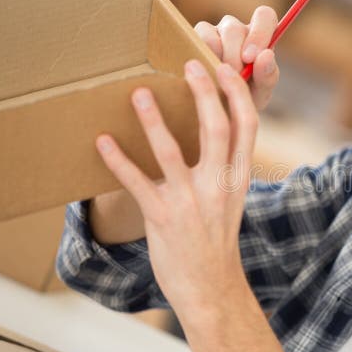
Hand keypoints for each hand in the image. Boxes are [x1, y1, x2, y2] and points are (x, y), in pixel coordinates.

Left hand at [86, 6, 279, 245]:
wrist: (211, 286)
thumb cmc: (218, 239)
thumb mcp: (232, 199)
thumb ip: (226, 165)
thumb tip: (215, 127)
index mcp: (239, 178)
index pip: (247, 126)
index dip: (238, 94)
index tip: (226, 69)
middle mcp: (219, 185)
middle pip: (216, 128)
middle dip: (204, 92)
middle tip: (189, 64)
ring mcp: (191, 202)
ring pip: (172, 151)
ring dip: (153, 120)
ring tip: (139, 93)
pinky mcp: (163, 218)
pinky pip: (138, 182)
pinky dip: (119, 160)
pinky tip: (103, 141)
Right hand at [194, 6, 278, 109]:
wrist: (222, 110)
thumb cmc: (247, 97)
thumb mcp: (261, 91)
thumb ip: (268, 75)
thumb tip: (266, 55)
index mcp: (259, 35)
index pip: (264, 16)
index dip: (258, 33)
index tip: (250, 58)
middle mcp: (237, 29)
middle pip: (234, 29)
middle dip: (233, 57)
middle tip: (233, 78)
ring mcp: (215, 31)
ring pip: (213, 34)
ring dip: (216, 59)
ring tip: (220, 80)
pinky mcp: (196, 37)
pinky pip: (197, 40)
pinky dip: (202, 58)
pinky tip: (207, 74)